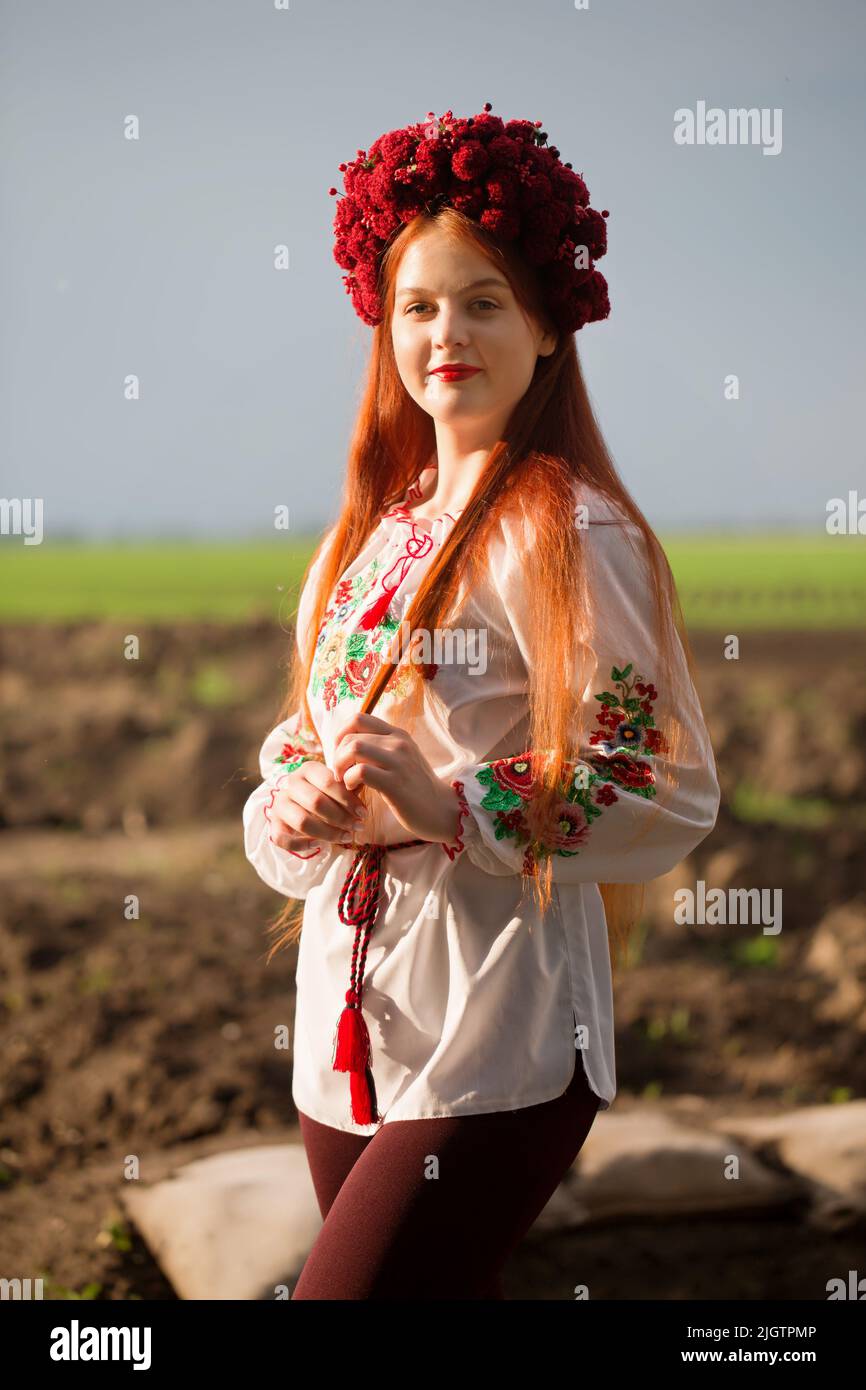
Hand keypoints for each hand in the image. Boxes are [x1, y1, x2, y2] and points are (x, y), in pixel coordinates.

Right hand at [268, 760, 365, 849]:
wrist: (306, 804)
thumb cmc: (331, 793)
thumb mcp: (341, 784)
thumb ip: (352, 781)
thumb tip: (362, 780)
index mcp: (307, 769)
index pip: (328, 781)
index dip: (347, 799)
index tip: (363, 813)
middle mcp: (290, 783)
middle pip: (315, 802)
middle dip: (341, 817)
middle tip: (358, 826)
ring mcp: (279, 804)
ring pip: (302, 821)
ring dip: (328, 833)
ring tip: (346, 837)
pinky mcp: (274, 824)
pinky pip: (282, 838)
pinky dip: (301, 844)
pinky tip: (318, 844)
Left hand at [331, 712, 462, 844]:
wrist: (441, 810)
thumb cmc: (414, 787)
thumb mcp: (401, 758)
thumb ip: (380, 747)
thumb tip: (346, 743)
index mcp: (398, 734)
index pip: (358, 718)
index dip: (341, 735)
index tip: (341, 754)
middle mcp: (399, 742)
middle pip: (351, 736)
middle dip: (337, 756)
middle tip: (340, 774)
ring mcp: (399, 761)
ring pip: (354, 748)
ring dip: (340, 766)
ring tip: (345, 781)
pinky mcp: (395, 783)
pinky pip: (361, 771)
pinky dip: (349, 780)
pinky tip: (354, 790)